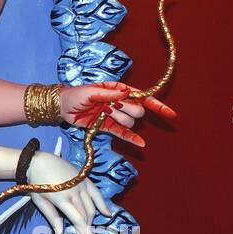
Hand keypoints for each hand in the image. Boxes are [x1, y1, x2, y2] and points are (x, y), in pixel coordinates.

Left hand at [26, 151, 110, 233]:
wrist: (38, 162)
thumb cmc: (36, 183)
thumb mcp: (40, 201)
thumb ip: (51, 216)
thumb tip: (60, 233)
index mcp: (62, 199)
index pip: (77, 219)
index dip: (84, 232)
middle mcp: (74, 192)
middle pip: (85, 214)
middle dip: (87, 230)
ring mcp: (81, 184)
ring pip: (91, 206)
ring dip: (92, 220)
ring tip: (90, 231)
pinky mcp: (84, 179)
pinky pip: (96, 193)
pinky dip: (102, 203)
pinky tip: (107, 213)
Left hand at [59, 82, 177, 148]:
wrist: (62, 107)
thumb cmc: (75, 95)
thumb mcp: (90, 91)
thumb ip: (108, 94)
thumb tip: (125, 93)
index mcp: (118, 89)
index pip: (142, 96)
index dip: (156, 105)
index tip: (170, 113)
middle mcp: (119, 102)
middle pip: (137, 110)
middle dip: (128, 110)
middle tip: (111, 106)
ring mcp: (115, 115)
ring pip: (129, 122)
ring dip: (119, 119)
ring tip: (103, 114)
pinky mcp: (108, 127)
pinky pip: (123, 133)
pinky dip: (131, 138)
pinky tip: (141, 144)